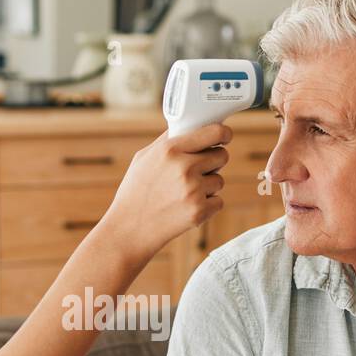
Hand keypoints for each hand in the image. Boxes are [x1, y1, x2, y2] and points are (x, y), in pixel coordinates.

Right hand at [96, 122, 232, 267]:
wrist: (129, 229)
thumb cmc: (135, 192)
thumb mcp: (144, 158)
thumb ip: (168, 141)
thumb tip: (190, 127)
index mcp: (170, 150)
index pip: (213, 132)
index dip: (224, 133)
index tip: (226, 137)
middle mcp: (184, 167)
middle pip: (221, 156)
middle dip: (214, 162)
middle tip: (199, 171)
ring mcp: (193, 190)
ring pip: (219, 180)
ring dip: (208, 186)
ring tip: (184, 193)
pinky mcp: (199, 211)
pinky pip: (218, 201)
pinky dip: (207, 205)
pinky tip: (187, 207)